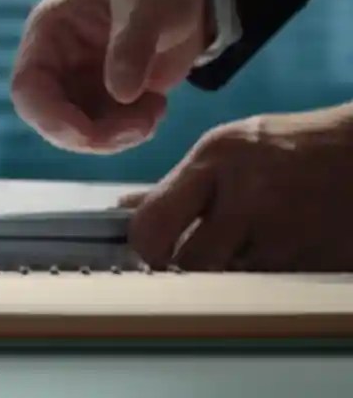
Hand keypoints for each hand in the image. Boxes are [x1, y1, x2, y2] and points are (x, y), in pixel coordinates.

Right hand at [10, 0, 210, 153]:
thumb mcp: (148, 2)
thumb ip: (132, 44)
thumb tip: (120, 94)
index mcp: (48, 33)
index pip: (27, 88)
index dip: (51, 119)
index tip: (92, 135)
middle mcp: (55, 62)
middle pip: (49, 119)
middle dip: (91, 135)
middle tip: (140, 128)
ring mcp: (78, 84)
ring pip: (78, 132)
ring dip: (117, 136)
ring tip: (156, 109)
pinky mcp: (103, 100)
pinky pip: (105, 132)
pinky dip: (131, 132)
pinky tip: (157, 106)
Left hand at [124, 105, 352, 270]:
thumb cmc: (292, 148)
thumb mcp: (227, 148)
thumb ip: (175, 185)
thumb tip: (123, 210)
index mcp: (217, 161)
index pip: (153, 223)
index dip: (146, 245)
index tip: (150, 249)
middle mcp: (249, 198)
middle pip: (190, 263)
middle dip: (186, 267)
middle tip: (192, 260)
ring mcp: (286, 237)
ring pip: (228, 283)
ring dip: (225, 277)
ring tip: (238, 252)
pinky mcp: (315, 266)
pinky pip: (267, 290)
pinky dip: (260, 283)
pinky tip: (270, 257)